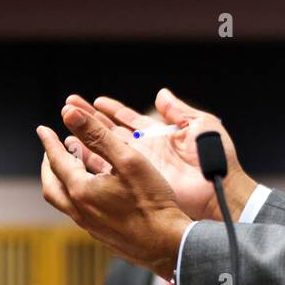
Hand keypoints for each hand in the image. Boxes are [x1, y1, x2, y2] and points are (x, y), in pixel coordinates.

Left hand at [38, 106, 190, 280]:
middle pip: (51, 185)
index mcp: (81, 190)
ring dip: (62, 180)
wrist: (167, 243)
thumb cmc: (151, 201)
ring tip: (73, 167)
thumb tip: (69, 114)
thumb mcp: (128, 160)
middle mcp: (79, 211)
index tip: (43, 130)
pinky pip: (79, 211)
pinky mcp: (102, 235)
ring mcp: (89, 226)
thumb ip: (98, 135)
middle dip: (48, 165)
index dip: (49, 142)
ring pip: (64, 200)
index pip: (56, 161)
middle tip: (52, 151)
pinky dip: (77, 194)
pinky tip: (94, 191)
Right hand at [63, 87, 254, 221]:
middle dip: (89, 119)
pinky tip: (75, 152)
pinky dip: (90, 161)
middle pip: (111, 132)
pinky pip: (108, 170)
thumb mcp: (200, 126)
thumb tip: (162, 93)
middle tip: (68, 106)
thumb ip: (178, 111)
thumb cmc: (216, 159)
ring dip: (85, 139)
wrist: (219, 191)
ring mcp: (139, 168)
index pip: (129, 119)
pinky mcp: (136, 183)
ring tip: (64, 127)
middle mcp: (145, 151)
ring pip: (105, 150)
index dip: (111, 110)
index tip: (92, 101)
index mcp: (160, 136)